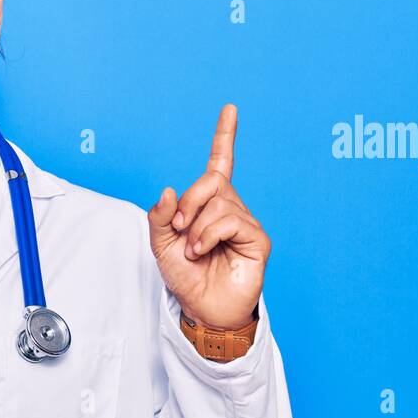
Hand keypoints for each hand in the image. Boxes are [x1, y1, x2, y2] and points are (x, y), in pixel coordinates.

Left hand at [147, 103, 269, 329]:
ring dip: (196, 227)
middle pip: (211, 180)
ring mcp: (245, 222)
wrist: (201, 308)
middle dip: (188, 202)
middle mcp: (230, 208)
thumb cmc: (185, 276)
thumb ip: (160, 216)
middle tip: (179, 228)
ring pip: (219, 202)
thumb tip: (169, 191)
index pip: (220, 163)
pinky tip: (203, 251)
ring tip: (193, 249)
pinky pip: (231, 220)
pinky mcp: (257, 239)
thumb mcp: (160, 243)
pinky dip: (209, 235)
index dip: (225, 136)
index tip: (230, 109)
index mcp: (208, 204)